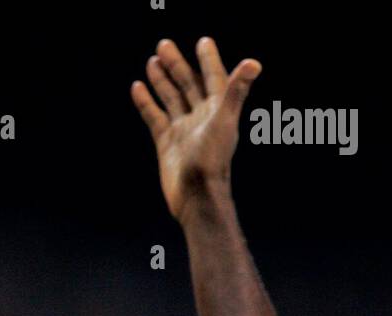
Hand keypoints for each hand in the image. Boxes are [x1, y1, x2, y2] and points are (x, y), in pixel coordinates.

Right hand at [131, 37, 260, 222]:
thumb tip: (254, 63)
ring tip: (152, 61)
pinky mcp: (167, 144)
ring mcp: (183, 130)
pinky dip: (147, 103)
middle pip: (188, 84)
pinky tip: (138, 87)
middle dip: (177, 64)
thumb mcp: (224, 121)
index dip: (209, 59)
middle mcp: (201, 118)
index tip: (202, 42)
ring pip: (171, 98)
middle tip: (163, 44)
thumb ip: (236, 91)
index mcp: (218, 110)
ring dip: (162, 80)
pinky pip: (155, 118)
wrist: (196, 198)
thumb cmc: (212, 162)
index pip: (214, 78)